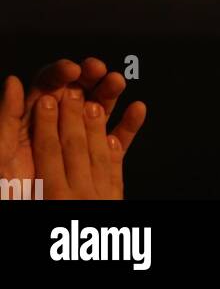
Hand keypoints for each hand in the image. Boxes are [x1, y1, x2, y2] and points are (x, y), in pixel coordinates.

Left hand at [0, 57, 144, 194]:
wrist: (19, 218)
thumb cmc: (4, 189)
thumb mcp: (0, 153)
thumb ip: (7, 118)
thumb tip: (13, 81)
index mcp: (29, 120)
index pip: (48, 85)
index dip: (62, 73)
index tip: (73, 69)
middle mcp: (55, 127)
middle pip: (76, 92)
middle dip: (90, 78)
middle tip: (100, 70)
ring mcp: (76, 145)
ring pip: (97, 111)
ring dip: (109, 93)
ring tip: (118, 82)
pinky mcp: (93, 166)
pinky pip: (114, 142)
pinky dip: (127, 126)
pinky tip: (137, 110)